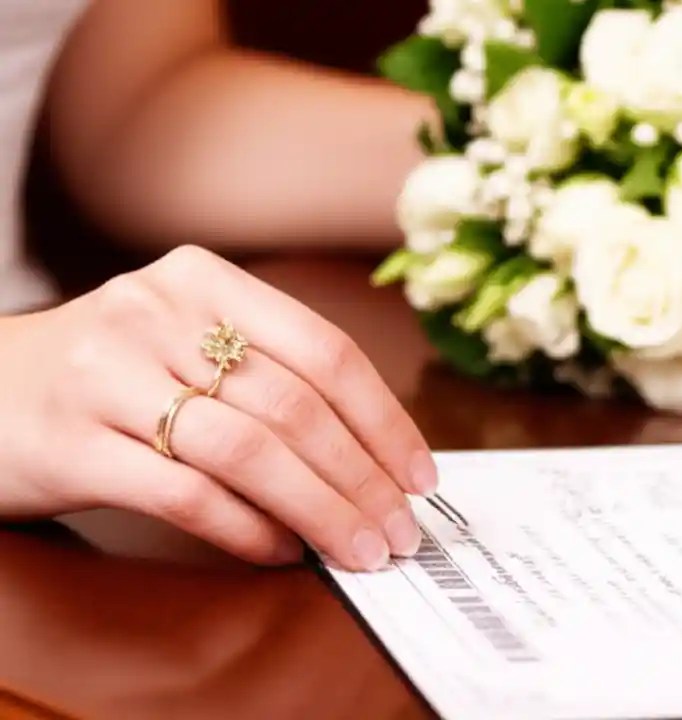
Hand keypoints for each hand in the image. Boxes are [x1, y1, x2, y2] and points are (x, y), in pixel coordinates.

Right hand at [0, 247, 436, 570]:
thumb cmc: (107, 373)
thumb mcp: (185, 339)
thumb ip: (269, 376)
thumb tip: (374, 457)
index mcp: (202, 279)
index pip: (325, 351)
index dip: (384, 421)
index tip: (419, 475)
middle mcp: (154, 314)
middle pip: (295, 406)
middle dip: (362, 479)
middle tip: (398, 530)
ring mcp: (106, 376)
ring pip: (249, 452)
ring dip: (319, 510)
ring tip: (356, 548)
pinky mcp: (69, 443)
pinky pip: (186, 494)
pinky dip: (248, 529)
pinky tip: (282, 550)